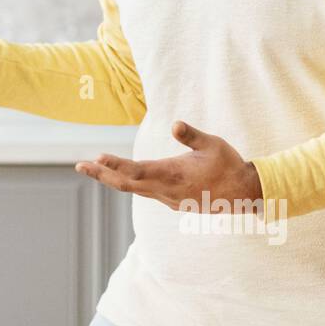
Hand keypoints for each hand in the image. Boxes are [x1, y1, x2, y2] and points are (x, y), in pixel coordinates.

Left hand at [75, 120, 262, 210]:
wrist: (244, 195)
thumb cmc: (229, 165)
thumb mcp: (213, 144)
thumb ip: (192, 136)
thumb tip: (175, 124)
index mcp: (173, 174)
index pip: (136, 171)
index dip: (114, 165)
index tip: (97, 157)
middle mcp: (166, 189)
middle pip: (126, 184)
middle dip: (101, 174)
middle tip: (80, 166)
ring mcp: (168, 198)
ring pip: (133, 189)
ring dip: (111, 179)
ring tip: (94, 168)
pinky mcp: (172, 201)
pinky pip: (145, 192)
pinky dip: (128, 183)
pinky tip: (121, 177)